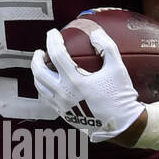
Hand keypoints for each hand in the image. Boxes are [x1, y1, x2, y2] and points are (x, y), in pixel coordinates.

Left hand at [31, 26, 144, 143]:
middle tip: (41, 51)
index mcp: (76, 81)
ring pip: (39, 86)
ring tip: (42, 66)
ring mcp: (62, 106)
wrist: (122, 125)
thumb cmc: (120, 96)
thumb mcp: (117, 68)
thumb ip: (107, 47)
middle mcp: (64, 94)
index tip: (53, 33)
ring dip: (37, 73)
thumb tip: (95, 34)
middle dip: (36, 58)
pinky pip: (46, 98)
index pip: (56, 54)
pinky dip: (43, 87)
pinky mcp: (63, 114)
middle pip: (39, 71)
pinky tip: (50, 83)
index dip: (52, 40)